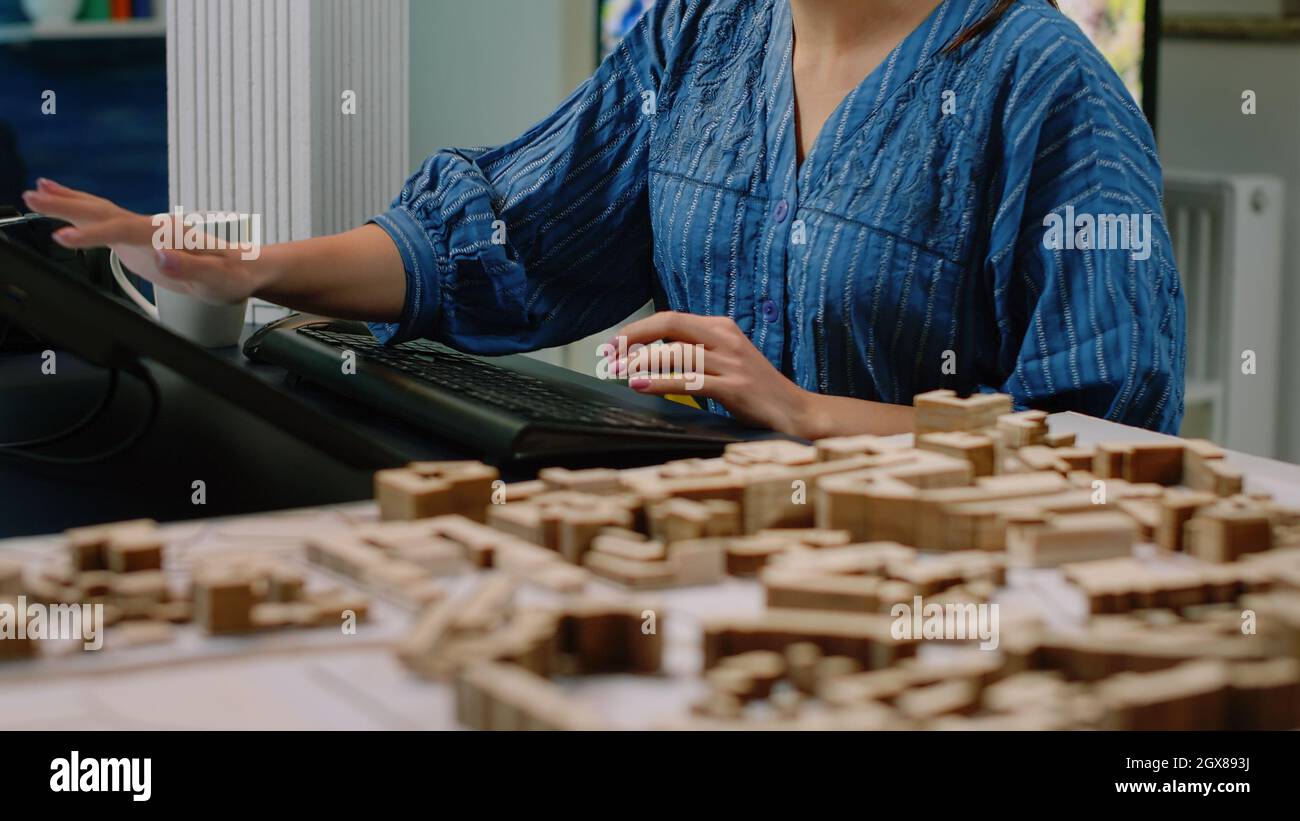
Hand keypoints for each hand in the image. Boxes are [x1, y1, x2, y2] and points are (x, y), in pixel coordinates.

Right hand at [21, 178, 268, 304]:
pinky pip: (105, 223)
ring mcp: (145, 232)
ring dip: (68, 202)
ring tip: (35, 191)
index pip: (123, 230)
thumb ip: (192, 267)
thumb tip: (162, 256)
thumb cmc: (235, 275)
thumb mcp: (219, 279)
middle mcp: (153, 227)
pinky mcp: (141, 241)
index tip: (63, 239)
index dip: (91, 234)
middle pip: (104, 211)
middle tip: (32, 196)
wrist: (245, 268)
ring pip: (101, 212)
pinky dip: (81, 214)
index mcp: (169, 234)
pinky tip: (64, 208)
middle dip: (67, 204)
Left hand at [609, 311, 814, 434]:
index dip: (638, 330)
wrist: (796, 412)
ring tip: (618, 373)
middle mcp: (726, 338)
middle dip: (634, 337)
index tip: (614, 344)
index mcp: (721, 327)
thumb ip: (695, 353)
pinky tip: (640, 386)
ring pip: (676, 353)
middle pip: (670, 325)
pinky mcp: (736, 387)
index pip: (670, 319)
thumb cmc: (755, 390)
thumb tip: (651, 354)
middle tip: (609, 354)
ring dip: (641, 362)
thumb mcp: (724, 361)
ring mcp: (732, 362)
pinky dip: (660, 382)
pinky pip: (690, 381)